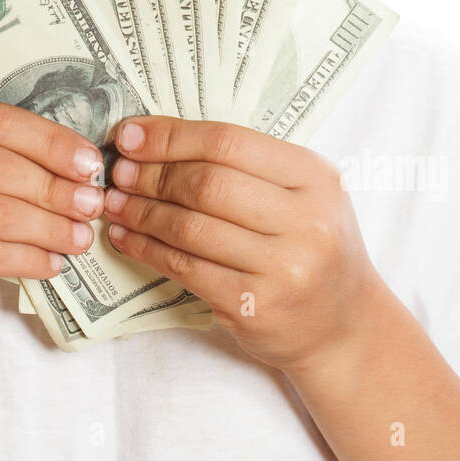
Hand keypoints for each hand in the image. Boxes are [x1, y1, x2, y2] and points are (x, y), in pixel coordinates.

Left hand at [102, 115, 381, 373]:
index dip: (172, 137)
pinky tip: (126, 238)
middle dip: (151, 175)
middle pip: (207, 184)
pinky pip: (185, 269)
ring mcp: (282, 268)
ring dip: (141, 212)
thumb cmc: (312, 245)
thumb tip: (156, 138)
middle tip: (117, 171)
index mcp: (314, 177)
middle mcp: (305, 221)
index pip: (229, 143)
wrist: (346, 326)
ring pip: (190, 228)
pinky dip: (146, 249)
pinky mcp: (255, 307)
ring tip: (113, 202)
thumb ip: (246, 164)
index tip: (130, 134)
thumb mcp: (302, 193)